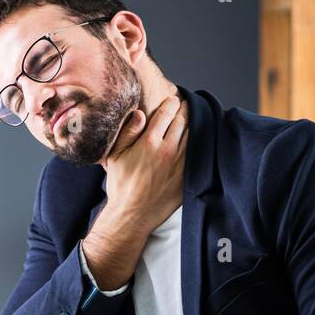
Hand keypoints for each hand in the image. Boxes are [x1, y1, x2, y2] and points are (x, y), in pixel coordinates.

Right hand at [101, 94, 186, 226]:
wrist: (132, 215)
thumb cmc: (121, 185)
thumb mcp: (116, 156)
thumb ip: (127, 132)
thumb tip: (140, 113)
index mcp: (149, 142)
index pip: (166, 113)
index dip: (171, 103)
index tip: (173, 100)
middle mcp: (168, 150)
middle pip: (183, 121)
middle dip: (184, 110)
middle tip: (184, 105)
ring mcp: (181, 164)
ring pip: (193, 135)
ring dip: (192, 124)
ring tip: (190, 119)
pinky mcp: (187, 176)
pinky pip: (198, 152)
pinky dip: (197, 142)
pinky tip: (195, 139)